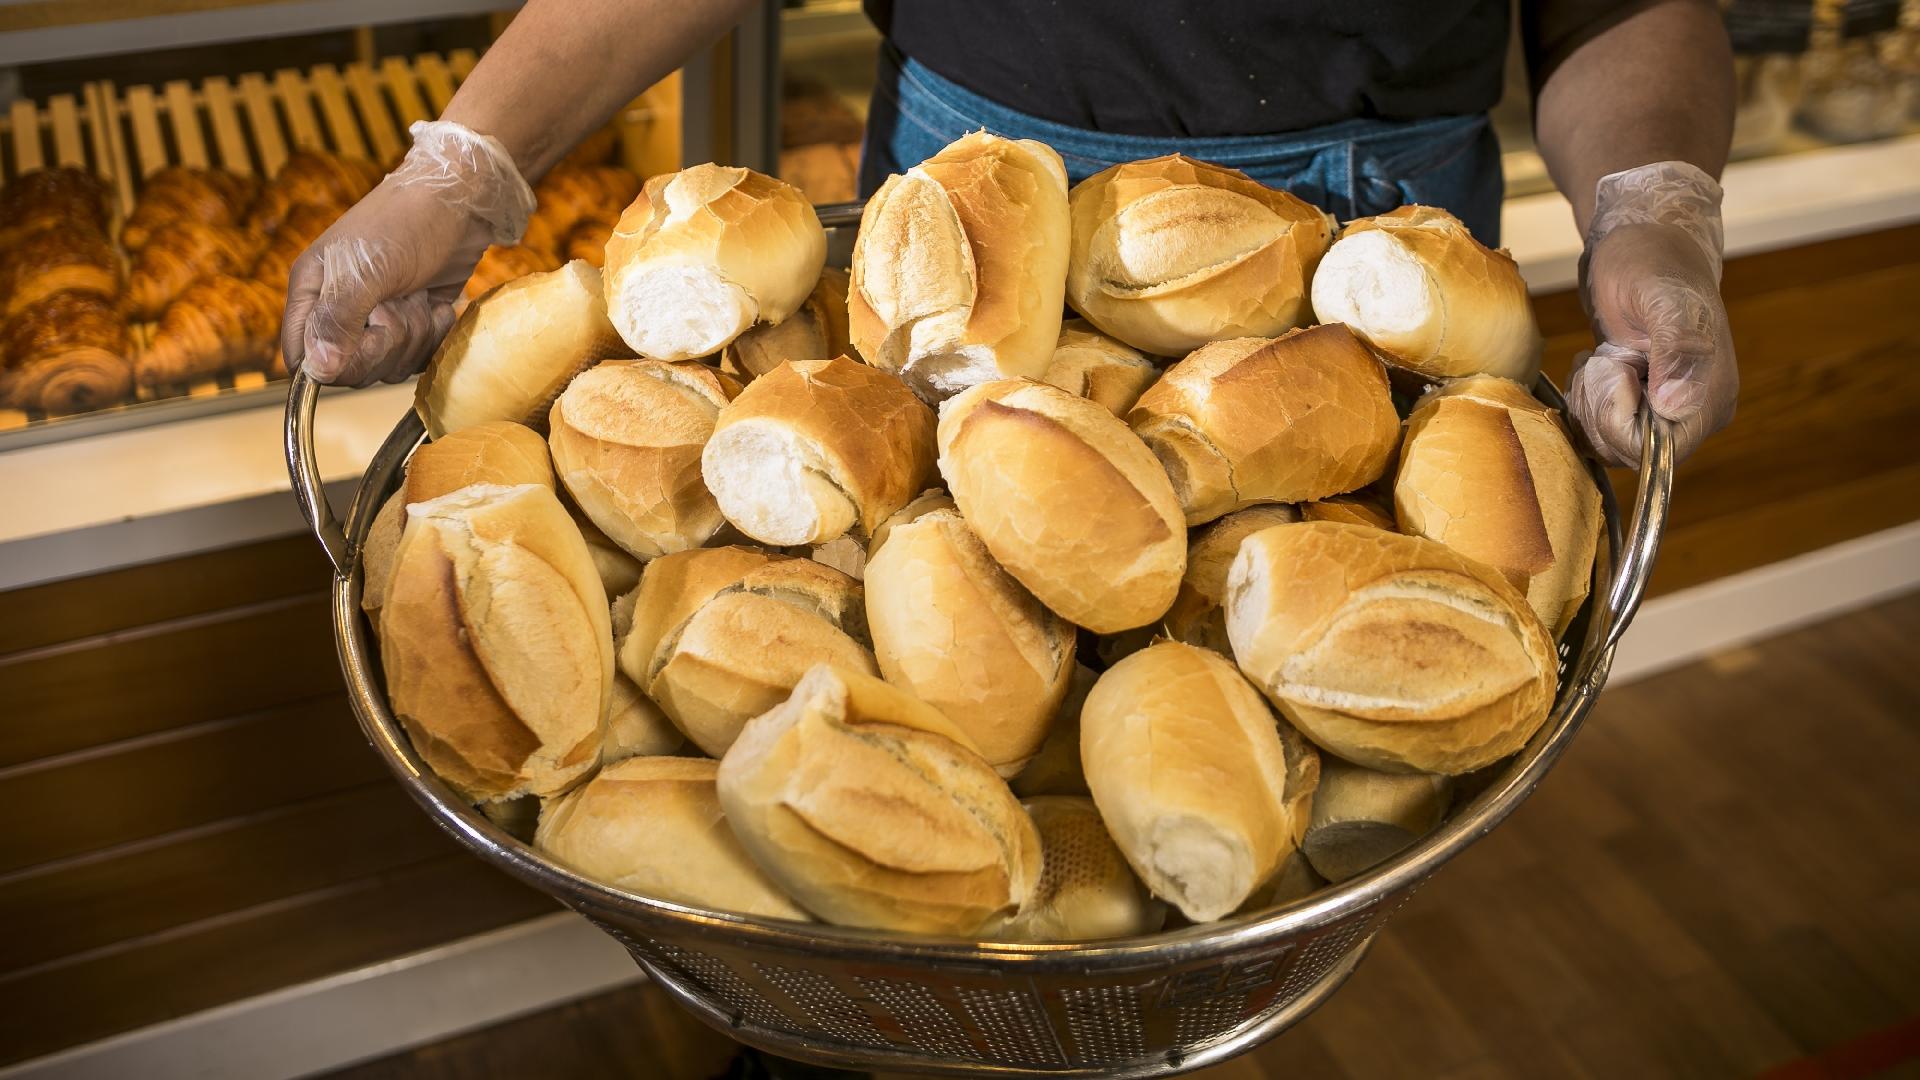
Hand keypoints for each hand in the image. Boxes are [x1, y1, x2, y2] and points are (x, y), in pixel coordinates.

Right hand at [282, 121, 535, 386]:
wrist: (462, 202)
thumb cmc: (407, 222)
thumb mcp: (367, 269)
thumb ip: (337, 320)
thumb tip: (316, 371)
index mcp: (312, 292)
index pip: (301, 357)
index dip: (332, 362)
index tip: (364, 336)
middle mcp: (339, 309)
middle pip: (350, 368)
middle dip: (385, 341)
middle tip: (398, 301)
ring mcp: (377, 319)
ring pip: (389, 365)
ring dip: (414, 333)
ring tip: (418, 295)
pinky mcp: (412, 323)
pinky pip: (418, 358)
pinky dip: (433, 335)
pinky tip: (437, 305)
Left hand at [1568, 162, 1736, 466]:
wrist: (1640, 244)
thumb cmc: (1652, 262)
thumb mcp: (1662, 299)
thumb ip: (1676, 349)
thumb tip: (1675, 406)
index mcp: (1711, 398)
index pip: (1660, 452)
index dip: (1621, 422)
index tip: (1617, 371)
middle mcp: (1693, 412)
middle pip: (1629, 452)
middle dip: (1600, 408)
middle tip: (1605, 359)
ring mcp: (1664, 410)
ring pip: (1607, 443)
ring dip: (1589, 401)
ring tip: (1602, 357)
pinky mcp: (1638, 405)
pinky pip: (1598, 428)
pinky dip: (1585, 400)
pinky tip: (1596, 364)